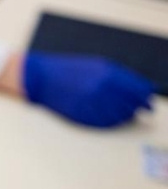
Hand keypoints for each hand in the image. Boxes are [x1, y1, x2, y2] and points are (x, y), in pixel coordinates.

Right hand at [23, 51, 154, 127]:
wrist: (40, 77)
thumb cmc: (68, 69)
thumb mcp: (96, 65)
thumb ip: (121, 77)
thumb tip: (144, 90)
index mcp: (108, 74)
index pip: (139, 89)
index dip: (146, 96)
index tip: (148, 100)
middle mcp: (103, 89)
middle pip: (132, 104)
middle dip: (138, 107)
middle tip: (142, 109)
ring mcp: (92, 103)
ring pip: (121, 116)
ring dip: (126, 115)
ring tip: (124, 111)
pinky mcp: (83, 115)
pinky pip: (106, 123)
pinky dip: (113, 121)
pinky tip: (112, 117)